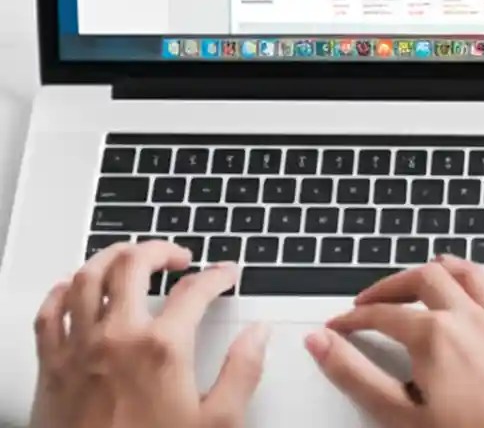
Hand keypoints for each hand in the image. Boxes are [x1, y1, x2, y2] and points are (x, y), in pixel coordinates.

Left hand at [29, 242, 269, 427]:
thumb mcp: (218, 423)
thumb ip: (243, 372)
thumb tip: (257, 336)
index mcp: (163, 348)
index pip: (194, 291)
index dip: (216, 276)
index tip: (224, 275)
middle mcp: (117, 338)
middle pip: (132, 265)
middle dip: (159, 250)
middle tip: (176, 257)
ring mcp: (79, 349)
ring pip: (86, 277)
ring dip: (111, 257)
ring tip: (129, 257)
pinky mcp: (51, 367)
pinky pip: (49, 313)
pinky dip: (61, 292)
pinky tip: (72, 289)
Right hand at [306, 255, 483, 427]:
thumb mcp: (400, 416)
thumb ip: (355, 376)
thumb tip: (320, 344)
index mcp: (436, 336)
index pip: (382, 314)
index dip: (353, 318)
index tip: (339, 326)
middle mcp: (471, 318)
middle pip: (424, 279)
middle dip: (391, 285)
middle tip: (371, 300)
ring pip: (468, 273)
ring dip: (438, 270)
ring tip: (420, 276)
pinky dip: (483, 278)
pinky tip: (477, 284)